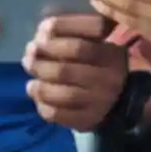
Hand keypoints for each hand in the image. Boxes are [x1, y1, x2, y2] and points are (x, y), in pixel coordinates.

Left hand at [22, 14, 127, 131]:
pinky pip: (60, 116)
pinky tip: (39, 98)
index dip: (59, 33)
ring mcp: (100, 102)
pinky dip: (44, 106)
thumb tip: (43, 29)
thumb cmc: (99, 62)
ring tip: (31, 84)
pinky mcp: (89, 121)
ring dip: (40, 88)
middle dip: (40, 62)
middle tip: (28, 57)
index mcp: (111, 54)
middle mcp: (109, 78)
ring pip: (64, 95)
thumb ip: (71, 31)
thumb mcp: (95, 41)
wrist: (121, 99)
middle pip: (66, 70)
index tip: (42, 30)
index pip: (80, 43)